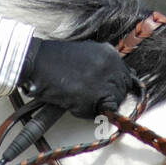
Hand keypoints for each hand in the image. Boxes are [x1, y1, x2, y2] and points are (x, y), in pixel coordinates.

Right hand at [18, 38, 135, 118]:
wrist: (38, 62)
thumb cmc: (56, 58)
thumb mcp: (87, 52)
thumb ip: (103, 63)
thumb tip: (113, 77)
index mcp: (110, 54)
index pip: (127, 76)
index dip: (117, 86)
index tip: (109, 91)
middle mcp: (111, 66)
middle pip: (122, 90)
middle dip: (110, 97)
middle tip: (93, 99)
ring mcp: (104, 81)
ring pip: (113, 103)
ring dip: (99, 105)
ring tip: (79, 98)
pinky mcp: (94, 96)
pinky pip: (99, 112)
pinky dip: (88, 111)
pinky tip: (74, 102)